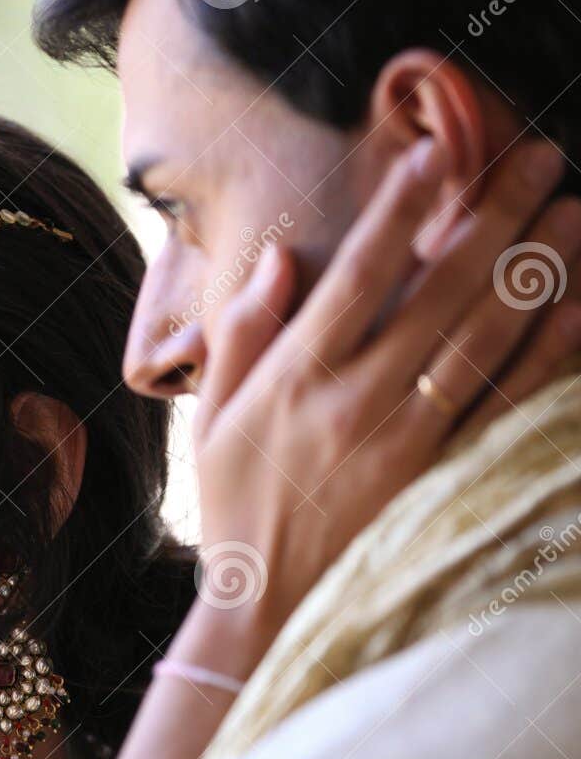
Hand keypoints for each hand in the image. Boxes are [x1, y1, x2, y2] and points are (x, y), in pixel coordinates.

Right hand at [185, 137, 580, 674]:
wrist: (267, 606)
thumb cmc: (236, 504)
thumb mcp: (214, 417)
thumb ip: (244, 332)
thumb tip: (284, 258)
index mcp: (293, 378)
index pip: (357, 275)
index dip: (397, 209)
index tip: (431, 151)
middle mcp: (353, 402)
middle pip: (438, 293)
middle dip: (493, 217)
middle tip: (539, 158)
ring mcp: (404, 443)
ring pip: (482, 341)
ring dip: (535, 272)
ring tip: (572, 214)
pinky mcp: (441, 480)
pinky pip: (504, 410)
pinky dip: (545, 358)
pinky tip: (576, 309)